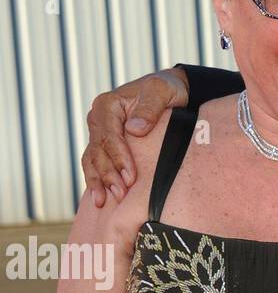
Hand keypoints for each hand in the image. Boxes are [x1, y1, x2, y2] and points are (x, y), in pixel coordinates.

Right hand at [82, 68, 189, 207]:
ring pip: (92, 160)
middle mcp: (98, 119)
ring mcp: (99, 133)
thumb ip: (149, 108)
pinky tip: (99, 198)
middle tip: (120, 195)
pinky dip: (95, 180)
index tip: (130, 177)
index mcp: (107, 105)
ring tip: (103, 201)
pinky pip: (94, 164)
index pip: (109, 136)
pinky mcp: (104, 145)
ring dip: (98, 182)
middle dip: (108, 175)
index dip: (118, 158)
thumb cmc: (166, 90)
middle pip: (98, 151)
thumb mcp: (161, 92)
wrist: (169, 92)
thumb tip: (134, 129)